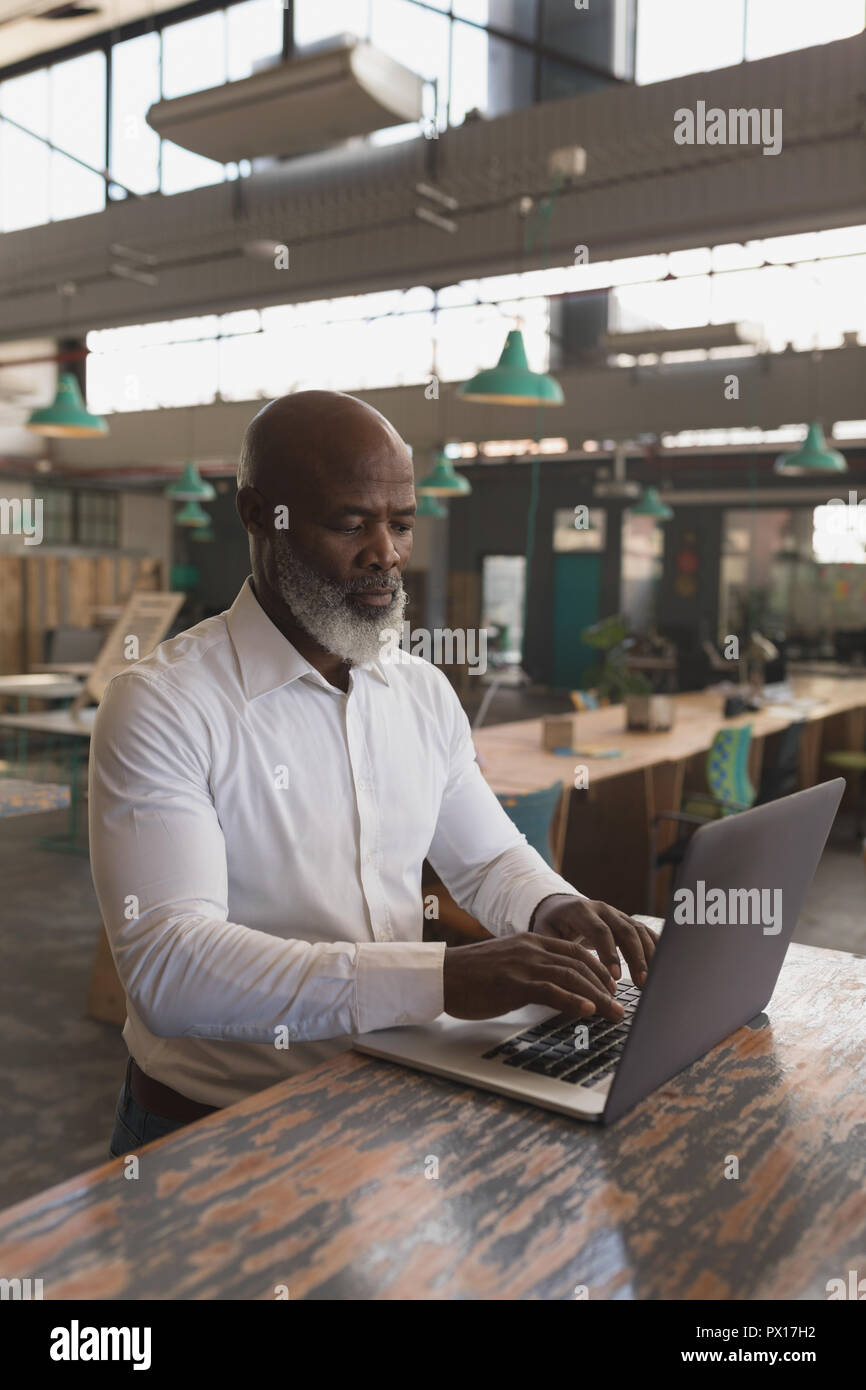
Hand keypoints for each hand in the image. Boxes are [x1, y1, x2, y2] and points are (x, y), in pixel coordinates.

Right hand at [443, 934, 624, 1022]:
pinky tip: (586, 1011)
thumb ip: (531, 969)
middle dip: (604, 986)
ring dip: (597, 997)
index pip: (575, 951)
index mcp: (531, 941)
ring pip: (571, 977)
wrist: (440, 975)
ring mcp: (523, 965)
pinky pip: (550, 991)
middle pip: (580, 964)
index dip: (597, 968)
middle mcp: (531, 949)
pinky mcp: (513, 983)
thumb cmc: (470, 975)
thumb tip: (553, 987)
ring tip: (612, 1013)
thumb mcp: (507, 965)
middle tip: (619, 1006)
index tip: (611, 986)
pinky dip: (573, 1001)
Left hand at [530, 894, 658, 986]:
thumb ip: (553, 950)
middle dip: (636, 958)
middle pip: (626, 930)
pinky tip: (661, 966)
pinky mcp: (627, 921)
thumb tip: (561, 976)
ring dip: (648, 956)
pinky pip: (645, 932)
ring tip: (650, 981)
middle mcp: (603, 909)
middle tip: (640, 983)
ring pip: (639, 931)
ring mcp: (617, 914)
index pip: (600, 931)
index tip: (616, 977)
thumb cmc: (551, 924)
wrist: (560, 906)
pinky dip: (655, 948)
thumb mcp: (544, 933)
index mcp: (581, 910)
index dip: (610, 954)